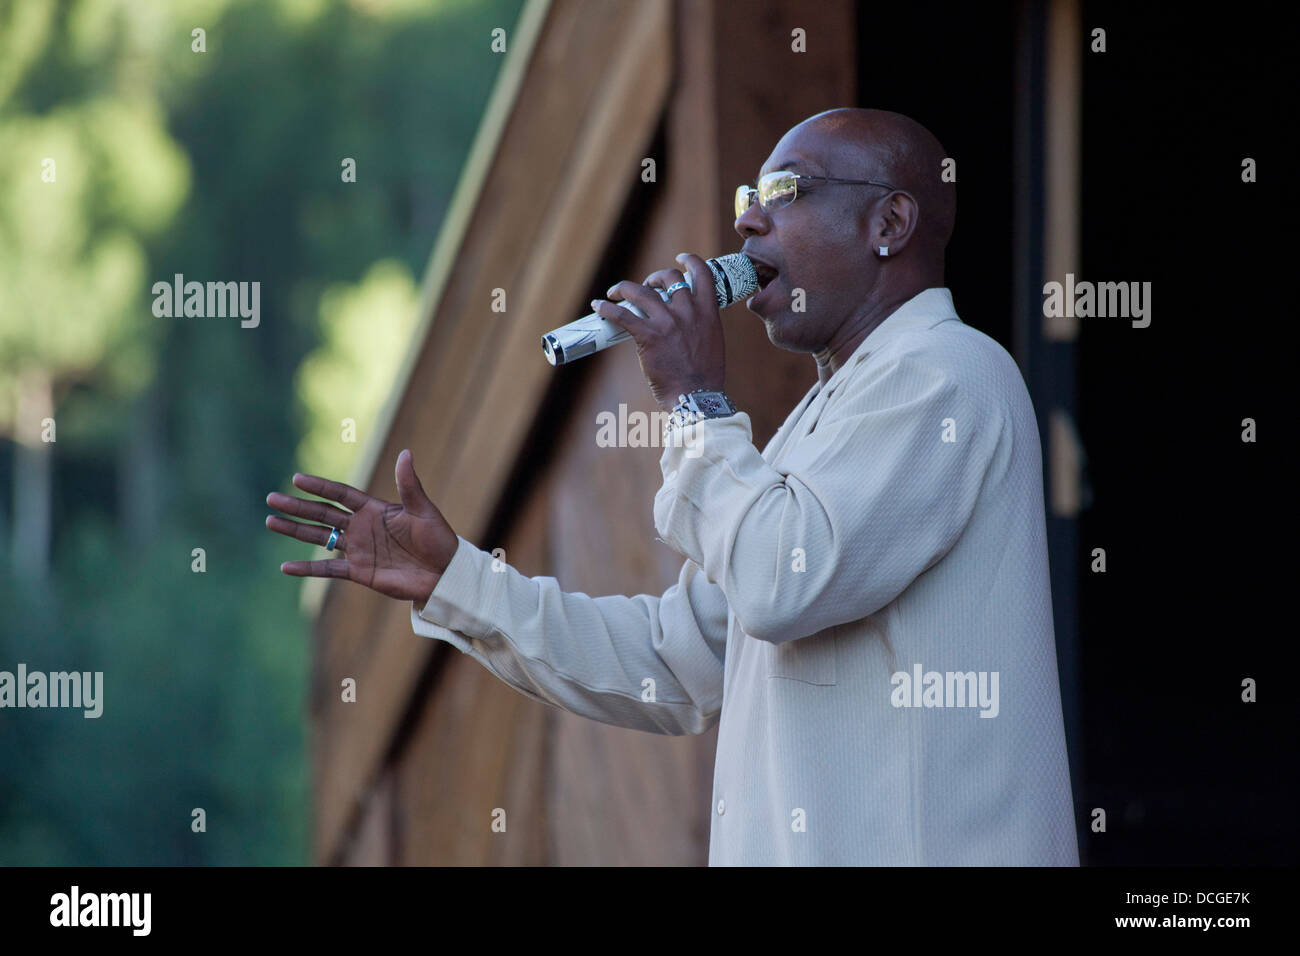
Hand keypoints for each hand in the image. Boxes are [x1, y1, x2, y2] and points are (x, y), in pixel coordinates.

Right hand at [265, 449, 457, 602]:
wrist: (444, 573)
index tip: (297, 479)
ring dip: (296, 530)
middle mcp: (361, 527)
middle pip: (323, 514)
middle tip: (271, 499)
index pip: (341, 494)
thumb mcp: (423, 510)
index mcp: (374, 509)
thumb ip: (410, 485)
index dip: (320, 487)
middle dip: (298, 507)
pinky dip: (307, 569)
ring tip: (271, 521)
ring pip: (320, 538)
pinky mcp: (359, 572)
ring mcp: (358, 549)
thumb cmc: (438, 538)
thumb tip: (406, 453)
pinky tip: (286, 567)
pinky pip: (327, 569)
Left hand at [592, 252, 724, 409]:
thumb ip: (701, 326)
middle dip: (654, 279)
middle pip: (668, 278)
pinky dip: (607, 308)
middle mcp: (688, 312)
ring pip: (640, 292)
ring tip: (615, 292)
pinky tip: (598, 306)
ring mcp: (667, 322)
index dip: (690, 262)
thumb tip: (689, 322)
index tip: (681, 259)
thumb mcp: (713, 342)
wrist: (696, 397)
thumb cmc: (704, 377)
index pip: (702, 274)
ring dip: (625, 288)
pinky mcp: (648, 336)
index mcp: (708, 312)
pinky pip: (622, 315)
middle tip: (646, 288)